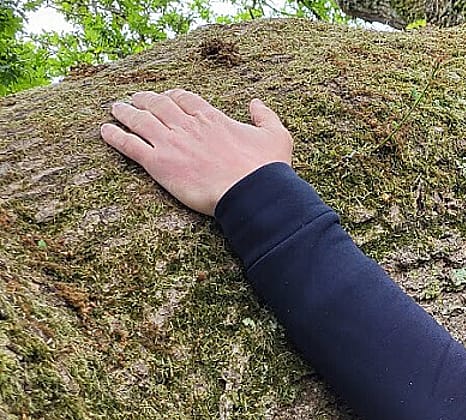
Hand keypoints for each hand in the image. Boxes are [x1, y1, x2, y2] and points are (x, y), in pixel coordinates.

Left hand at [100, 89, 293, 215]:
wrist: (252, 193)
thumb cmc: (267, 168)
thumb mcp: (277, 136)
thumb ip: (265, 117)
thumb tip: (257, 102)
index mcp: (212, 117)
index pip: (184, 98)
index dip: (172, 95)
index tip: (166, 97)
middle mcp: (187, 125)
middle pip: (158, 103)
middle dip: (145, 99)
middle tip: (135, 99)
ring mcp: (170, 143)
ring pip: (139, 119)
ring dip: (125, 112)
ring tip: (115, 109)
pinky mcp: (159, 164)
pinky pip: (129, 145)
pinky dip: (115, 136)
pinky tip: (104, 131)